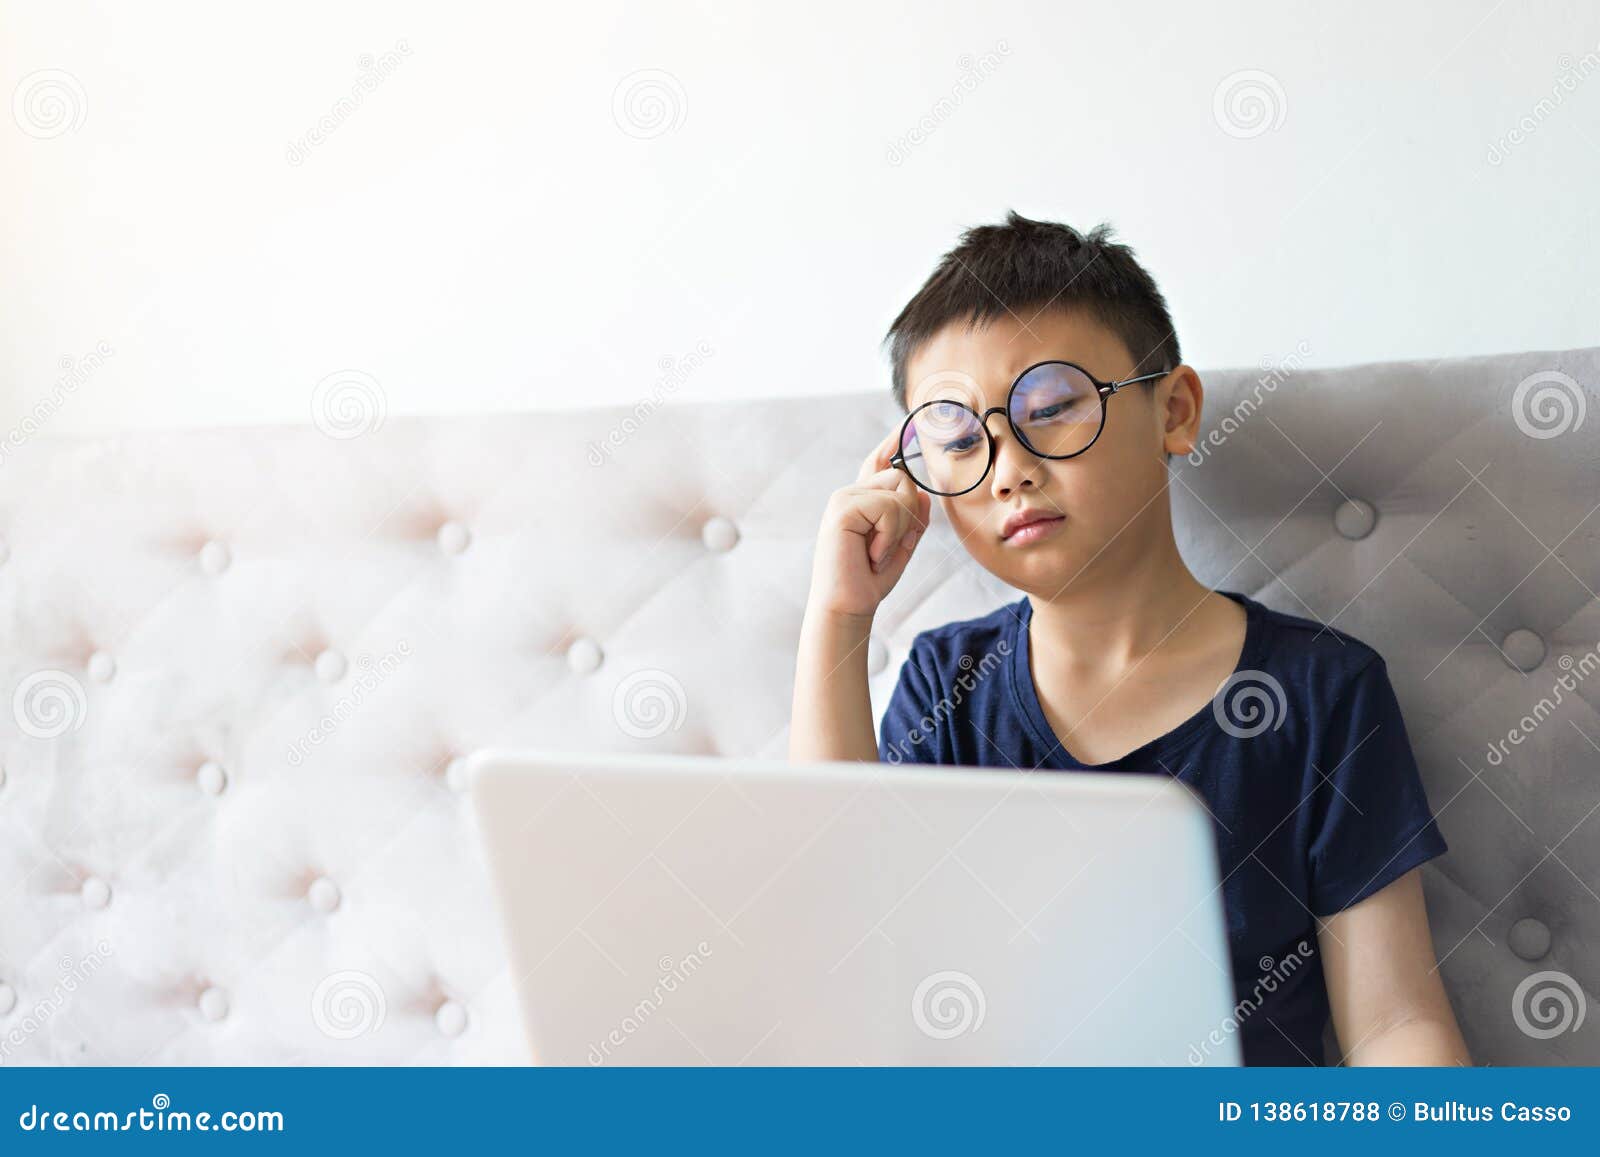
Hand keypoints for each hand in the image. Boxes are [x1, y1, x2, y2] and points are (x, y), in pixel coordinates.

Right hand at [806, 427, 931, 621]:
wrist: (847, 606)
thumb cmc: (869, 580)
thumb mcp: (899, 545)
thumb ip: (912, 519)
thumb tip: (924, 494)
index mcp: (861, 500)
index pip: (878, 463)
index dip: (892, 443)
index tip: (906, 423)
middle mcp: (849, 493)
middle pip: (902, 477)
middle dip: (909, 515)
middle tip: (887, 547)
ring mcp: (843, 498)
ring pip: (900, 492)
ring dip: (899, 529)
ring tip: (877, 553)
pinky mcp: (842, 509)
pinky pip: (888, 508)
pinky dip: (889, 536)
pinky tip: (871, 554)